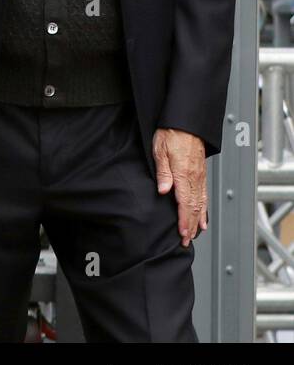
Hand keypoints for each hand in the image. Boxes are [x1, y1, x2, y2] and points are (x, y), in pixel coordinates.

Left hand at [152, 127, 207, 246]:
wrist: (186, 123)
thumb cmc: (171, 134)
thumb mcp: (160, 151)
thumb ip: (163, 172)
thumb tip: (164, 191)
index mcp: (183, 174)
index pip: (184, 203)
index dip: (183, 221)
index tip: (183, 235)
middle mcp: (194, 177)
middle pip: (194, 207)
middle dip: (190, 226)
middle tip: (187, 241)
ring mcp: (199, 176)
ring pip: (201, 203)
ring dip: (197, 220)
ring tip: (195, 234)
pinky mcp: (201, 174)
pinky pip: (204, 195)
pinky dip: (203, 209)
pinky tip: (202, 217)